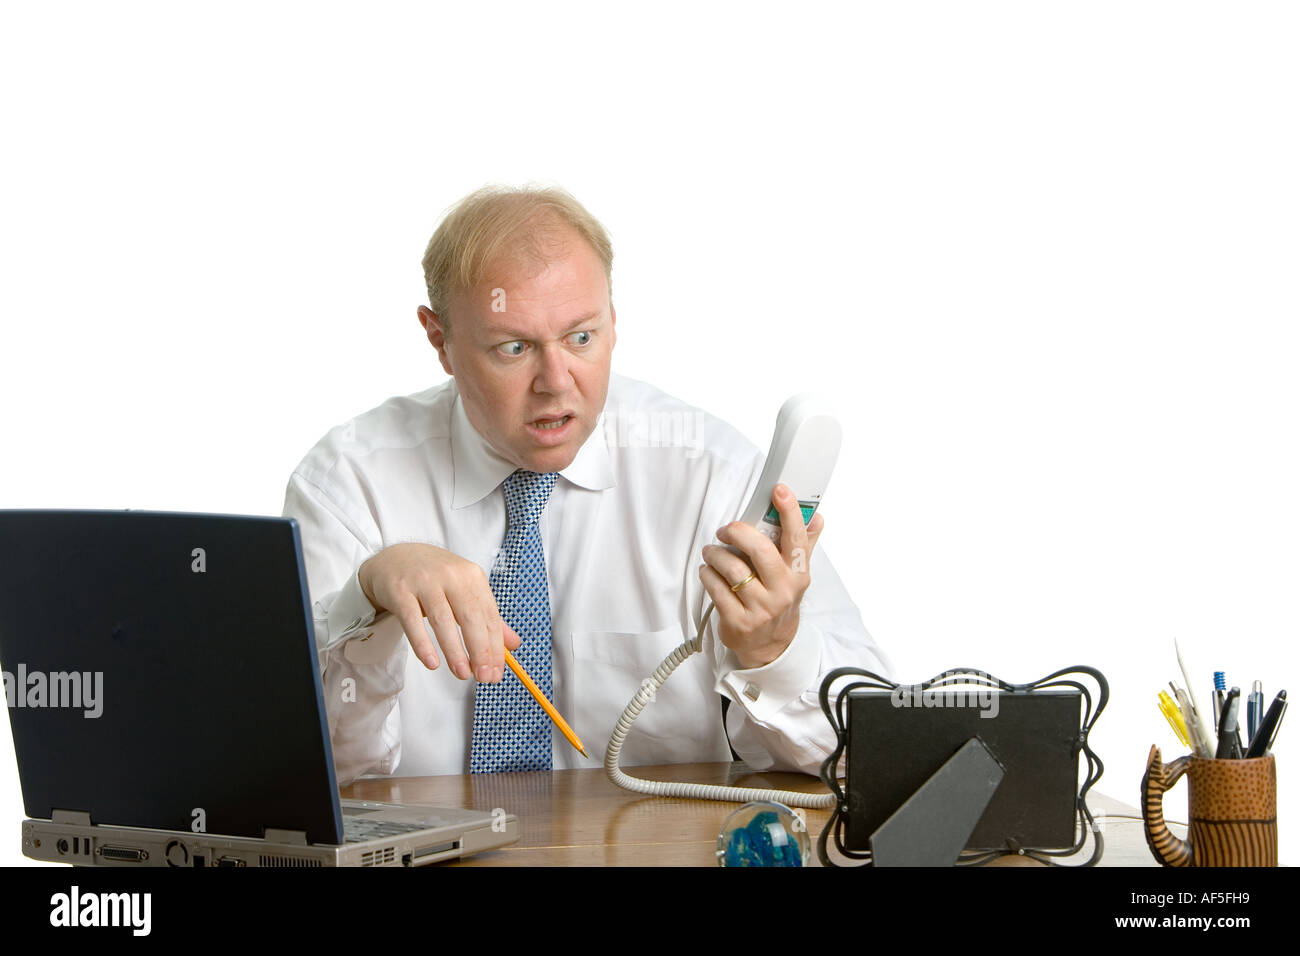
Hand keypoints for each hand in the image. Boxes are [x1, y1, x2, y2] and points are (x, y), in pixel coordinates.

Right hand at [358, 543, 519, 681]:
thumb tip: (514, 644)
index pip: (489, 616)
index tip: (496, 672)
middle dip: (480, 650)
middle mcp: (451, 575)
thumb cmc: (437, 579)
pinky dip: (423, 643)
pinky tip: (432, 662)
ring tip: (462, 674)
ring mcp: (425, 582)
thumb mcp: (465, 591)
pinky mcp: (400, 590)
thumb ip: (487, 617)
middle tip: (483, 677)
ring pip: (443, 620)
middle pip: (470, 617)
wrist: (397, 558)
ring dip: (454, 651)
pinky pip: (412, 621)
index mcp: (472, 576)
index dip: (495, 647)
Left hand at [698, 483, 823, 668]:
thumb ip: (804, 544)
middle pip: (760, 551)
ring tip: (710, 552)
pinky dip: (707, 575)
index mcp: (798, 573)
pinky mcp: (739, 622)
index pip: (796, 538)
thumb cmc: (780, 600)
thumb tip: (817, 516)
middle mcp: (782, 590)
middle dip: (737, 532)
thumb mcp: (796, 574)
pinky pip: (716, 589)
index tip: (779, 490)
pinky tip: (707, 571)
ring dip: (715, 554)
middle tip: (725, 530)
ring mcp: (761, 608)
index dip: (789, 512)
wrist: (771, 646)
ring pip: (732, 569)